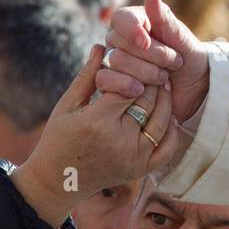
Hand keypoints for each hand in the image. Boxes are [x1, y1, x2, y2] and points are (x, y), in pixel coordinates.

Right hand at [12, 44, 179, 228]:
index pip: (129, 86)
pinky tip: (167, 114)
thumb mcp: (66, 106)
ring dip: (165, 100)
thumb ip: (87, 76)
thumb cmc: (57, 139)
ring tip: (162, 85)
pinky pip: (166, 148)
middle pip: (148, 101)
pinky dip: (170, 130)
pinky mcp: (140, 170)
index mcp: (98, 122)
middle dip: (152, 81)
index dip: (136, 71)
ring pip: (162, 121)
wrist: (58, 182)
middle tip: (157, 67)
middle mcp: (119, 141)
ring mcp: (133, 158)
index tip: (139, 60)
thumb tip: (102, 45)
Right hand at [97, 0, 208, 125]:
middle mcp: (120, 38)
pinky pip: (104, 80)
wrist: (193, 88)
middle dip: (152, 55)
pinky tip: (141, 90)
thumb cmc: (189, 57)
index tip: (146, 41)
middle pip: (119, 42)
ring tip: (164, 78)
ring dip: (145, 72)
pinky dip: (124, 86)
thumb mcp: (181, 38)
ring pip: (114, 62)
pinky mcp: (111, 83)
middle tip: (174, 62)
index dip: (131, 30)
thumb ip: (164, 18)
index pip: (121, 18)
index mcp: (136, 21)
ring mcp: (112, 60)